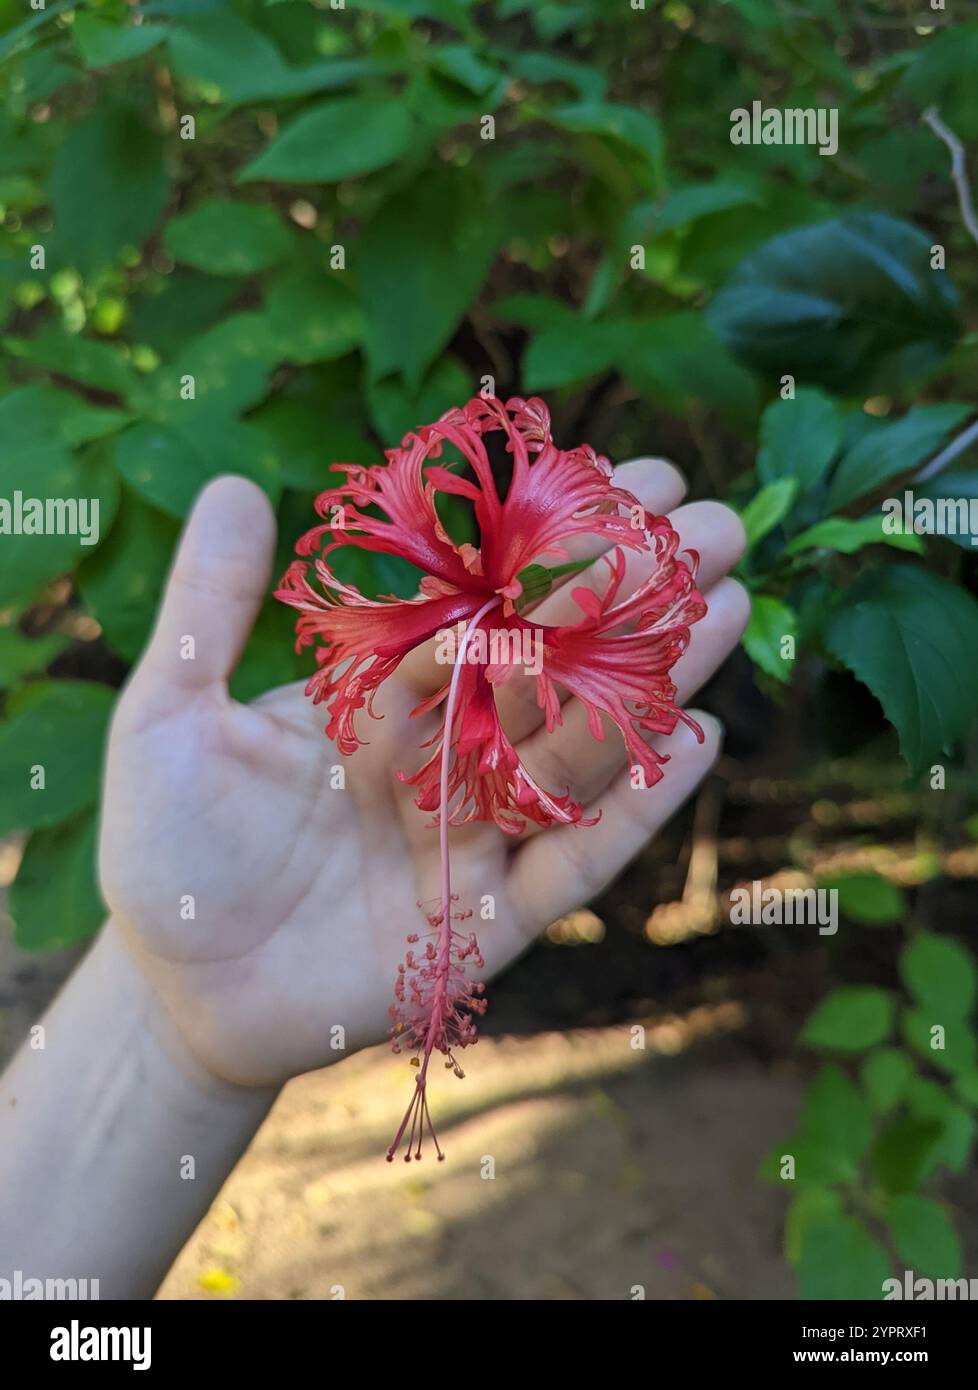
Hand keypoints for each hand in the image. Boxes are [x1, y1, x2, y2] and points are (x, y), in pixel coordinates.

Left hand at [99, 465, 746, 1089]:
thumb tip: (231, 485)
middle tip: (720, 523)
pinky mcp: (491, 921)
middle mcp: (449, 756)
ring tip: (729, 605)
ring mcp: (477, 837)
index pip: (493, 605)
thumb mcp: (172, 715)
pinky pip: (574, 859)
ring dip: (656, 681)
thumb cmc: (170, 848)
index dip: (558, 542)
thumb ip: (208, 609)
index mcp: (390, 697)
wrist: (179, 987)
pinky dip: (634, 809)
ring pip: (582, 750)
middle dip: (638, 595)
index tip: (630, 473)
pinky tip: (698, 740)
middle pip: (560, 666)